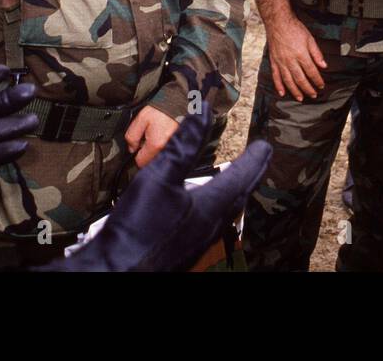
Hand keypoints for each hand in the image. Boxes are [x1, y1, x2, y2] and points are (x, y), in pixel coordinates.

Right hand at [45, 109, 272, 271]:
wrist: (117, 270)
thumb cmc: (138, 225)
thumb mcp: (159, 176)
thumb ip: (183, 144)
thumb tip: (204, 111)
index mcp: (211, 206)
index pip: (241, 176)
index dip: (254, 159)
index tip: (265, 145)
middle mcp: (212, 225)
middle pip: (240, 196)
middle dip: (251, 175)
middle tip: (261, 160)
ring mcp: (200, 241)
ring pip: (228, 213)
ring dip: (237, 193)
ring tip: (239, 182)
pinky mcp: (187, 250)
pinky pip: (214, 224)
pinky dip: (220, 208)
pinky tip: (206, 210)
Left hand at [125, 105, 180, 167]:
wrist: (176, 103)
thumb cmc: (160, 110)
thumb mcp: (140, 119)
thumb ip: (132, 136)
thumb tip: (131, 148)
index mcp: (155, 144)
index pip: (141, 162)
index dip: (136, 155)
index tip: (136, 147)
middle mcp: (165, 149)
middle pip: (151, 162)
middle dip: (145, 154)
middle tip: (145, 141)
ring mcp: (173, 148)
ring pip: (158, 158)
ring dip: (153, 152)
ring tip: (154, 137)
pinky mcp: (177, 145)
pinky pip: (166, 153)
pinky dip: (162, 148)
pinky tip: (160, 138)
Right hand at [265, 15, 326, 100]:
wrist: (278, 22)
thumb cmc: (295, 29)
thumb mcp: (310, 38)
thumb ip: (316, 53)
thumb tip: (324, 66)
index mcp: (301, 54)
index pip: (311, 71)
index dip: (317, 80)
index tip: (321, 86)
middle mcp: (290, 60)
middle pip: (300, 79)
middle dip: (308, 88)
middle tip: (313, 95)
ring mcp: (281, 62)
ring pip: (288, 80)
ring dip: (295, 91)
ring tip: (301, 98)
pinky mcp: (273, 61)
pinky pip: (276, 76)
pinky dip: (278, 85)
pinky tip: (282, 93)